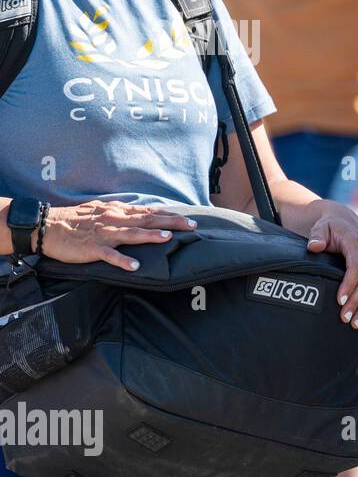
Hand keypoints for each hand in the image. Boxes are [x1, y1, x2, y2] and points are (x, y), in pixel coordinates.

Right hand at [41, 200, 196, 270]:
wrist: (47, 226)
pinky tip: (135, 266)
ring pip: (130, 234)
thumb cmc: (77, 220)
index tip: (188, 218)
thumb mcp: (103, 211)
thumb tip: (144, 213)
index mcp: (117, 212)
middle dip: (170, 223)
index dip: (169, 215)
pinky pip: (109, 255)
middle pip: (146, 220)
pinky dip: (122, 260)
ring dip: (149, 236)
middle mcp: (114, 220)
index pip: (148, 212)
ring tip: (167, 238)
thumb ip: (123, 213)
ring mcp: (103, 234)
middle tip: (191, 226)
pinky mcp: (92, 248)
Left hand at [304, 202, 357, 327]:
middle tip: (344, 318)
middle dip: (356, 301)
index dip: (349, 285)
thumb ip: (317, 235)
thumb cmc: (330, 227)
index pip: (357, 267)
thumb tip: (314, 246)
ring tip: (354, 324)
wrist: (346, 223)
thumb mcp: (321, 227)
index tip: (339, 300)